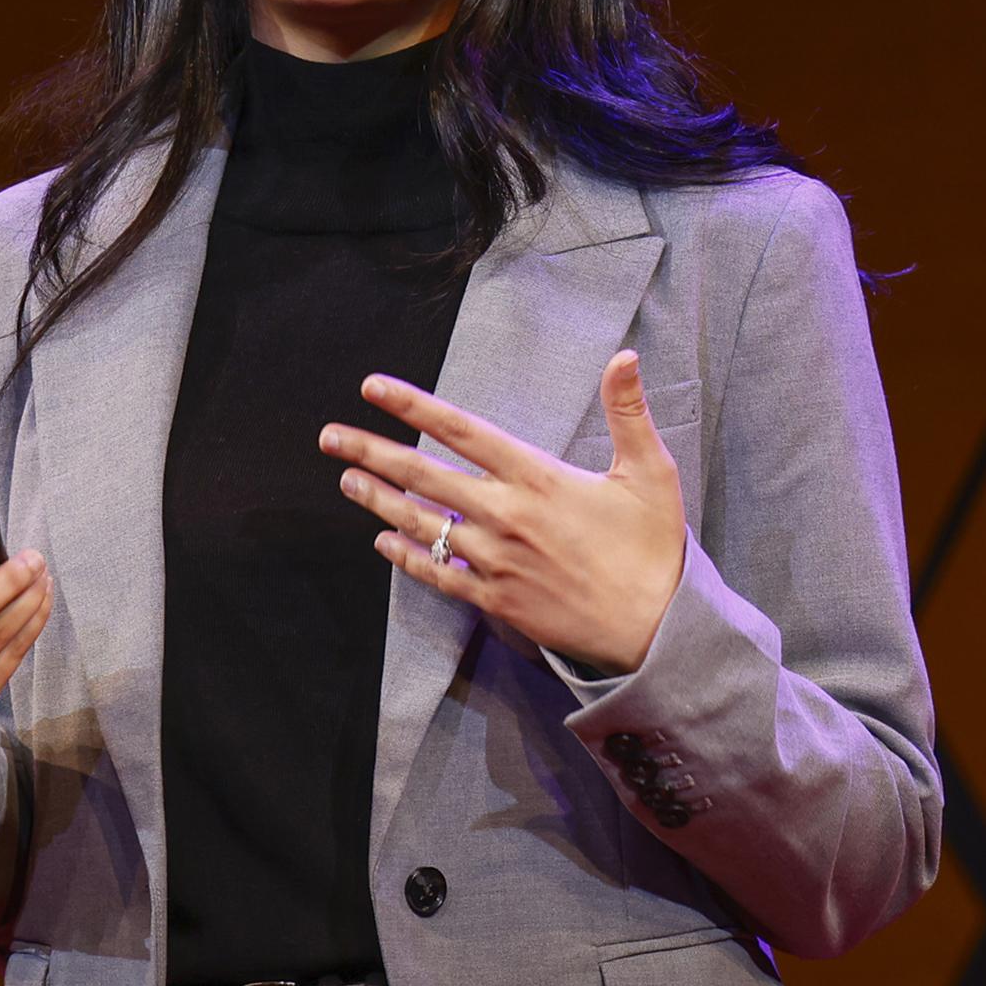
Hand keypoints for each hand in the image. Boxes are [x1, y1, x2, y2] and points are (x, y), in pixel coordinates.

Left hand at [320, 350, 684, 673]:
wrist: (657, 631)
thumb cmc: (653, 548)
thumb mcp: (651, 472)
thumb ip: (628, 412)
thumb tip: (625, 355)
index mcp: (538, 477)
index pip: (461, 431)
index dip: (413, 406)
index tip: (372, 387)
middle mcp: (507, 516)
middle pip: (423, 476)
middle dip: (371, 452)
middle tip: (328, 436)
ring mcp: (496, 561)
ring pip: (422, 525)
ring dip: (378, 501)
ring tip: (345, 480)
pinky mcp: (496, 601)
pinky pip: (439, 575)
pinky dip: (407, 557)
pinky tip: (383, 542)